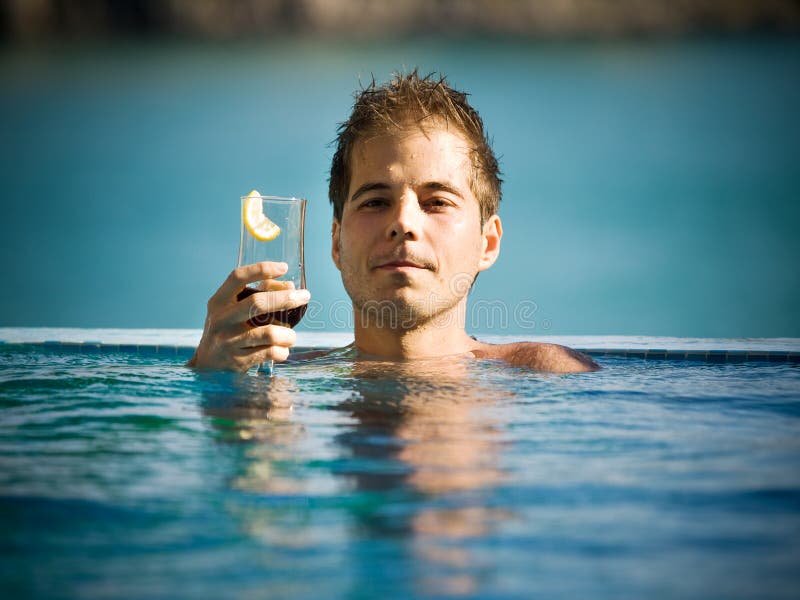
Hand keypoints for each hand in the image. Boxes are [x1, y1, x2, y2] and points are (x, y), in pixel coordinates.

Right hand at [187, 261, 310, 370]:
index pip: (238, 277)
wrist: (209, 365)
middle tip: (305, 296)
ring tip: (291, 336)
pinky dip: (283, 351)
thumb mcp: (233, 310)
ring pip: (269, 333)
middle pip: (258, 303)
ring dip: (288, 334)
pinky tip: (282, 350)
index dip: (262, 269)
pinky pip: (270, 352)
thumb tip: (290, 286)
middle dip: (286, 298)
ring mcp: (228, 341)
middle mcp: (221, 319)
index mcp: (219, 301)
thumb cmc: (229, 330)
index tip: (284, 267)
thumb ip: (258, 295)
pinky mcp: (238, 361)